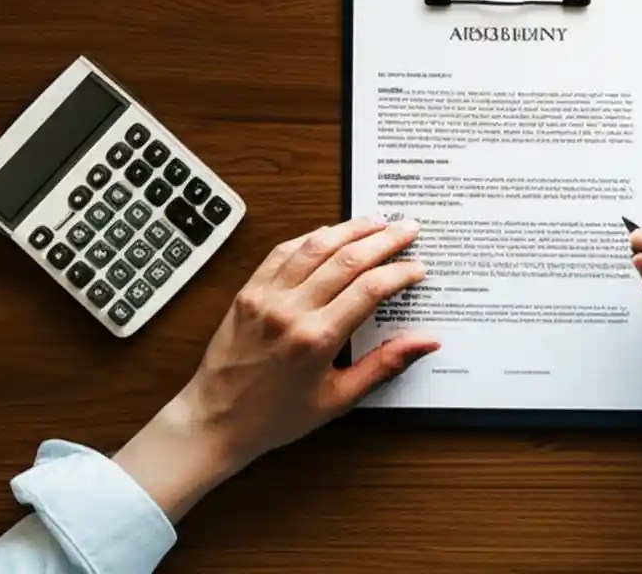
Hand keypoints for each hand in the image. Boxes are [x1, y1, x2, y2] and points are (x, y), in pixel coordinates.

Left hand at [114, 216, 438, 520]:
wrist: (215, 420)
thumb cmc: (276, 417)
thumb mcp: (339, 399)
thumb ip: (384, 365)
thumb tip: (426, 343)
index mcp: (316, 339)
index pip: (370, 289)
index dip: (399, 272)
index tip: (418, 267)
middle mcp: (290, 310)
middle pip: (347, 259)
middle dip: (383, 240)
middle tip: (408, 229)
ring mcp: (265, 297)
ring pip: (314, 247)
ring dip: (349, 229)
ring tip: (375, 221)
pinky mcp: (248, 292)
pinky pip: (281, 252)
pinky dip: (309, 238)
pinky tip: (328, 233)